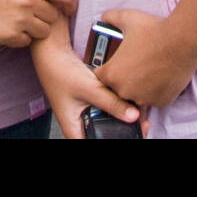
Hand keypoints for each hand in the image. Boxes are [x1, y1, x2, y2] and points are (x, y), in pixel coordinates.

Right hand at [0, 0, 74, 47]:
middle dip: (45, 18)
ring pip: (43, 32)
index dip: (70, 5)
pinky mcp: (11, 36)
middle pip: (53, 17)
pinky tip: (8, 29)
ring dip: (34, 30)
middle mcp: (29, 1)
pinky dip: (20, 39)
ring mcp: (21, 20)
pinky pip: (27, 42)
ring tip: (19, 23)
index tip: (68, 11)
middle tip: (30, 16)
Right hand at [30, 17, 138, 138]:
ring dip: (125, 116)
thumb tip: (134, 116)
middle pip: (107, 135)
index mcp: (75, 129)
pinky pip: (110, 108)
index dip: (114, 140)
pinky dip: (121, 104)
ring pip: (111, 122)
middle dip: (125, 130)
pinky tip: (133, 100)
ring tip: (141, 109)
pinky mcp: (94, 102)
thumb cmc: (60, 72)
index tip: (134, 135)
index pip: (97, 143)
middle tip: (143, 123)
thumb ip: (110, 102)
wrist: (53, 53)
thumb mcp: (88, 88)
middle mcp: (82, 125)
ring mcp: (89, 113)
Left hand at [93, 8, 196, 108]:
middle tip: (134, 63)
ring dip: (139, 86)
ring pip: (136, 95)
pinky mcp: (161, 102)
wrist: (183, 40)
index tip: (115, 62)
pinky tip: (160, 75)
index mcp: (112, 74)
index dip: (107, 68)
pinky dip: (155, 90)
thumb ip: (110, 18)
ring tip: (148, 68)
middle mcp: (125, 91)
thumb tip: (104, 18)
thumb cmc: (153, 30)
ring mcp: (144, 99)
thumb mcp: (126, 18)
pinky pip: (153, 98)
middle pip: (118, 88)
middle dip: (123, 78)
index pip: (100, 76)